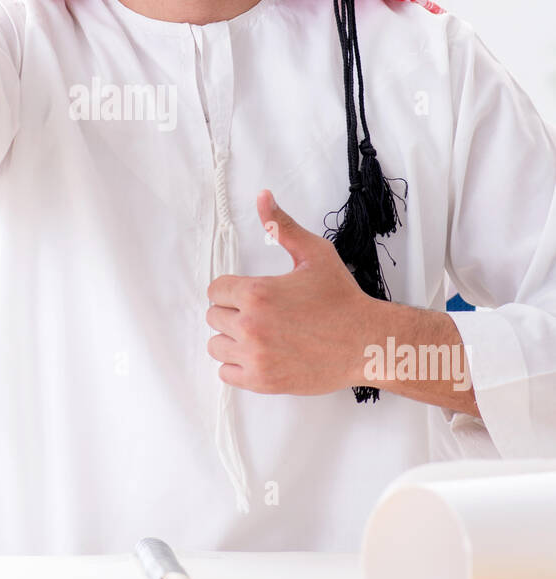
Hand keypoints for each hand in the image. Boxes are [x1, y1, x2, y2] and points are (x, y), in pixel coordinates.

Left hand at [205, 189, 378, 395]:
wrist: (365, 341)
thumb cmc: (341, 298)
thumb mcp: (313, 253)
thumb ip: (281, 226)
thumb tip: (262, 196)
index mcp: (256, 293)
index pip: (215, 290)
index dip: (231, 290)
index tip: (249, 294)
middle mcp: (250, 325)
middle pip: (214, 316)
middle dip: (232, 312)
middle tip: (259, 314)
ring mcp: (255, 356)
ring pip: (216, 345)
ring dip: (231, 339)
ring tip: (257, 335)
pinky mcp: (262, 381)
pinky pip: (226, 374)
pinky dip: (236, 365)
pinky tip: (257, 355)